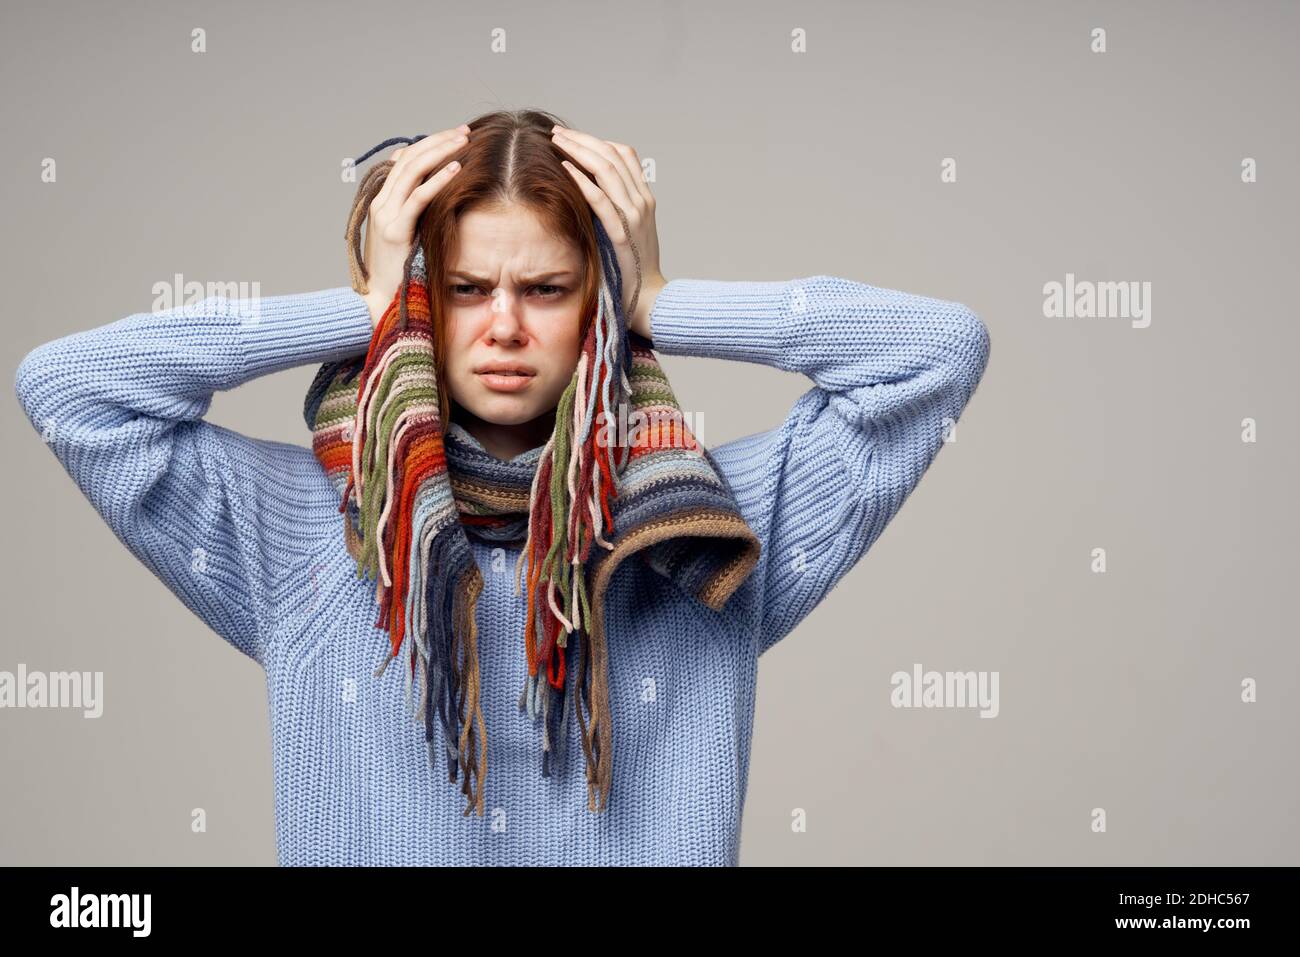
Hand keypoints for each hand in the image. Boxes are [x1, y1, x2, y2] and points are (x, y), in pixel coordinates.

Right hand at [358, 124, 468, 327]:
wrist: (382, 302)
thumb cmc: (401, 273)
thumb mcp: (411, 237)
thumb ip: (419, 214)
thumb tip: (438, 196)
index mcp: (383, 202)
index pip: (405, 161)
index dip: (429, 145)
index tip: (454, 136)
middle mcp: (381, 203)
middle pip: (409, 159)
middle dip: (438, 141)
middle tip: (464, 131)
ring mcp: (386, 215)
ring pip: (412, 171)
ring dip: (440, 152)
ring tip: (463, 141)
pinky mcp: (396, 231)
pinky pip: (418, 198)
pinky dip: (438, 180)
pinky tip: (456, 168)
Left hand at [550, 125, 666, 339]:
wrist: (646, 297)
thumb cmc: (631, 268)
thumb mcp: (626, 230)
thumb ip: (613, 209)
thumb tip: (586, 191)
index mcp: (644, 198)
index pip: (624, 154)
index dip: (598, 141)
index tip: (573, 138)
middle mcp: (642, 201)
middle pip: (613, 154)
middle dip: (583, 139)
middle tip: (558, 133)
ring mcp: (634, 215)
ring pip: (607, 169)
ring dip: (579, 150)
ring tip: (557, 141)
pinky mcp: (621, 232)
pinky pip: (600, 198)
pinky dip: (582, 179)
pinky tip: (565, 167)